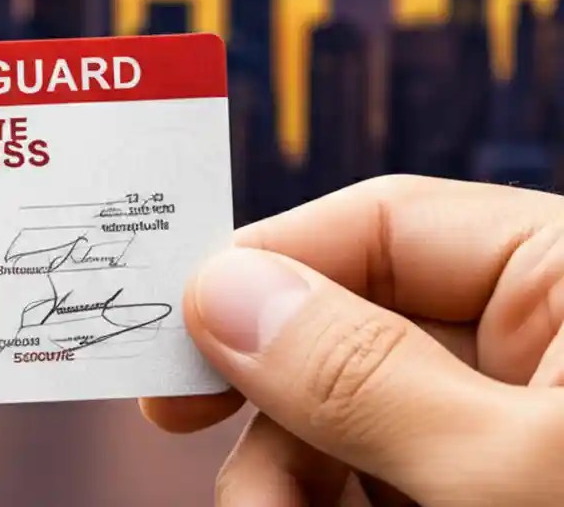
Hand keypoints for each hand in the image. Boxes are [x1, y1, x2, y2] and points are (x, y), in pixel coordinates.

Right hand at [140, 175, 563, 504]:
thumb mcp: (506, 468)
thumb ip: (360, 373)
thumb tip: (221, 290)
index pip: (382, 223)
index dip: (263, 270)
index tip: (175, 337)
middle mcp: (537, 336)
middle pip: (348, 335)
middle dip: (274, 417)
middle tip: (220, 473)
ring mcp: (517, 419)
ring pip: (353, 418)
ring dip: (291, 479)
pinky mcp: (495, 483)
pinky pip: (385, 475)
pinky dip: (333, 503)